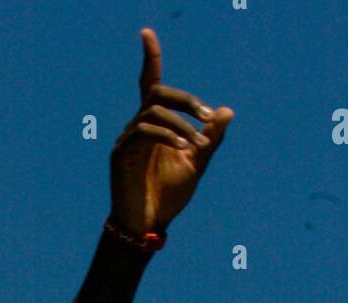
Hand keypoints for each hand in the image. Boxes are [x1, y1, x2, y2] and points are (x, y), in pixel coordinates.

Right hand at [109, 28, 233, 236]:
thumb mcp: (196, 164)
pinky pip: (144, 131)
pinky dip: (167, 136)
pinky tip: (183, 149)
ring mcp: (127, 139)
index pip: (151, 83)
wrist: (148, 225)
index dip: (150, 57)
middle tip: (206, 115)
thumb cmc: (168, 196)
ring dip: (182, 124)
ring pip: (154, 111)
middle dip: (185, 99)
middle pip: (157, 91)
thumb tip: (227, 110)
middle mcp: (138, 126)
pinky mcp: (121, 154)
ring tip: (199, 144)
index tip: (146, 33)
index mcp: (156, 125)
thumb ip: (210, 138)